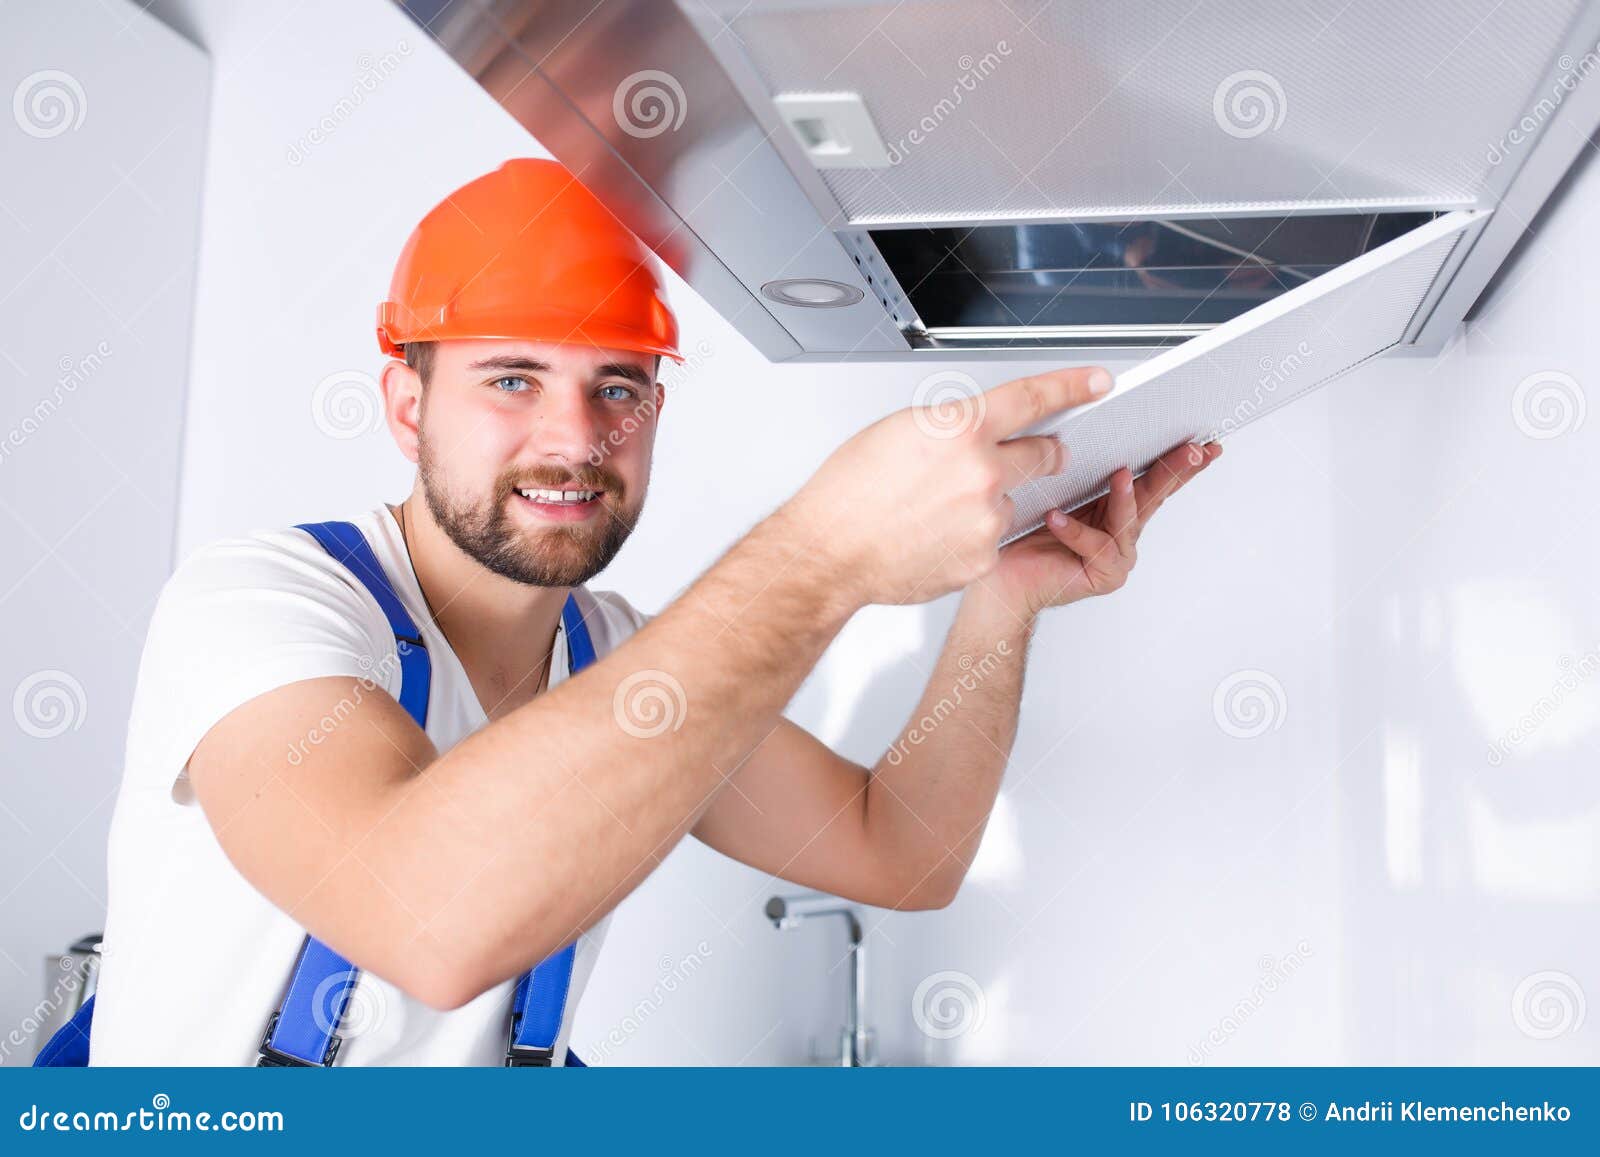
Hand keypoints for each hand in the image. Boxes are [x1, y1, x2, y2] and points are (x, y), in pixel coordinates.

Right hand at [778, 367, 1113, 606]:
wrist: (830, 553)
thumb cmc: (850, 493)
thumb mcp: (899, 431)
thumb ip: (950, 427)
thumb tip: (976, 430)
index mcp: (960, 430)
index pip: (1033, 398)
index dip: (1072, 387)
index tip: (1097, 381)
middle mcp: (982, 472)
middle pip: (1042, 454)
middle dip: (1045, 452)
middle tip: (1036, 454)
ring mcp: (986, 518)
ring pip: (1011, 501)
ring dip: (988, 502)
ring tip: (936, 510)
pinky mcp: (984, 556)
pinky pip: (993, 539)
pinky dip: (972, 536)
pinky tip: (935, 535)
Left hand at [981, 440, 1221, 619]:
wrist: (1005, 579)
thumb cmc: (1024, 533)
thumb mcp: (1053, 488)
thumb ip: (1076, 465)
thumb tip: (1082, 420)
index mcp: (1114, 504)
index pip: (1152, 476)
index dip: (1180, 459)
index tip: (1204, 441)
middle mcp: (1121, 527)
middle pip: (1153, 494)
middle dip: (1175, 470)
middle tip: (1191, 451)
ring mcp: (1116, 553)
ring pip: (1127, 520)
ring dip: (1124, 497)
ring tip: (1119, 475)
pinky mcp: (1104, 574)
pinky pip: (1094, 547)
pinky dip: (1075, 531)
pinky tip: (1057, 519)